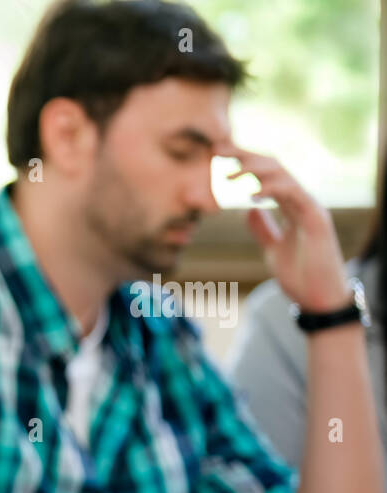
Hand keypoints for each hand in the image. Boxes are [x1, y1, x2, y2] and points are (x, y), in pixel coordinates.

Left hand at [217, 143, 349, 312]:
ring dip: (256, 169)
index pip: (266, 175)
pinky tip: (253, 193)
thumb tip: (248, 210)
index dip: (244, 162)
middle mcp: (302, 202)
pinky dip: (274, 190)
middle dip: (246, 155)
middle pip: (274, 167)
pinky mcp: (317, 220)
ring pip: (284, 175)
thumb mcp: (272, 249)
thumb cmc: (300, 276)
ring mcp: (310, 208)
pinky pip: (295, 195)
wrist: (318, 300)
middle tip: (218, 150)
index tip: (218, 155)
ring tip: (231, 173)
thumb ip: (263, 228)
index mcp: (291, 206)